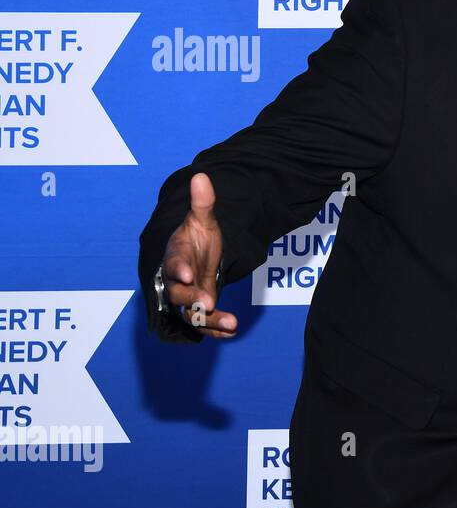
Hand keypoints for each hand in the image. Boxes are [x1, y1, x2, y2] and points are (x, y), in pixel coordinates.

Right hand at [160, 172, 237, 338]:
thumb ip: (203, 203)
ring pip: (191, 313)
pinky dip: (216, 329)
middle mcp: (177, 281)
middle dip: (192, 299)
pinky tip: (232, 331)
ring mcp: (187, 297)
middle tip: (208, 304)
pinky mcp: (198, 310)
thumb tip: (202, 177)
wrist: (197, 257)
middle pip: (178, 293)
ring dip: (210, 320)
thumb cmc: (196, 238)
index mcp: (176, 256)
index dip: (178, 269)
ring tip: (231, 323)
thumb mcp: (202, 220)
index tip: (186, 273)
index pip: (173, 262)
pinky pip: (205, 323)